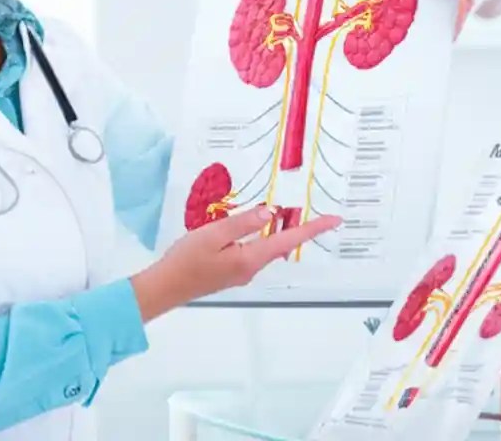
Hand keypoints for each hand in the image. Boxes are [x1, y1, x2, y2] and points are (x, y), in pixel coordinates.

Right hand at [130, 205, 342, 321]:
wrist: (165, 287)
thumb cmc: (186, 259)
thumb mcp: (213, 234)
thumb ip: (243, 223)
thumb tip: (270, 213)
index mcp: (250, 258)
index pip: (288, 240)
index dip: (312, 229)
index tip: (334, 220)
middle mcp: (251, 268)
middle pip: (281, 246)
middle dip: (298, 230)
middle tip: (316, 215)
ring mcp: (241, 272)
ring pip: (266, 249)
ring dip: (278, 233)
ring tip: (286, 216)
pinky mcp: (230, 272)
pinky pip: (253, 252)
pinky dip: (261, 239)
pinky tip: (254, 229)